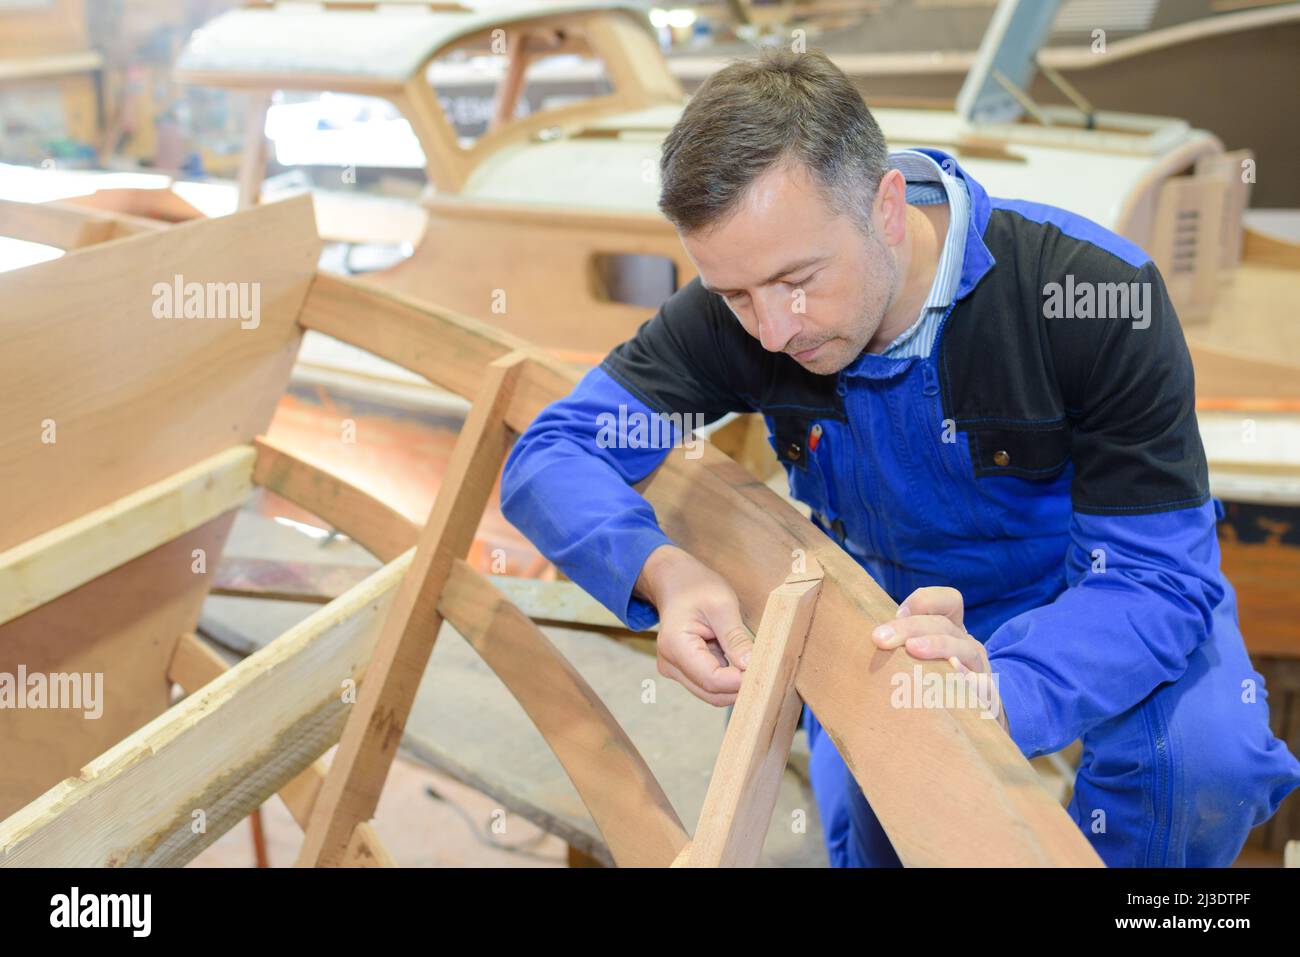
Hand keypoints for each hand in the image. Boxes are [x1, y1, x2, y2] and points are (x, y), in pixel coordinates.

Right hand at [635, 544, 753, 706]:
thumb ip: (735, 638)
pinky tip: (740, 662)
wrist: (676, 582)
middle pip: (711, 692)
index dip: (739, 681)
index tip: (764, 671)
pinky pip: (710, 684)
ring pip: (712, 693)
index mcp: (675, 646)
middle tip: (766, 671)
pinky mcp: (684, 670)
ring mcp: (675, 669)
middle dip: (739, 687)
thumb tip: (751, 666)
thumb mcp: (722, 605)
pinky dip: (728, 678)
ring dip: (735, 684)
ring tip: (753, 665)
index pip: (712, 679)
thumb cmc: (696, 587)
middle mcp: (670, 663)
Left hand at [870, 586, 1008, 731]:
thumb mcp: (920, 660)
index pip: (948, 601)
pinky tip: (953, 679)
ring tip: (913, 649)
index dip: (924, 601)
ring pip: (963, 649)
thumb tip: (867, 641)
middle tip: (880, 638)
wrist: (975, 724)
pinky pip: (981, 686)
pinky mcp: (986, 699)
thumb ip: (900, 646)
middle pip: (944, 624)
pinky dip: (966, 680)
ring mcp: (979, 671)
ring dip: (937, 645)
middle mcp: (967, 646)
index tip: (897, 613)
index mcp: (951, 631)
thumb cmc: (934, 686)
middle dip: (910, 627)